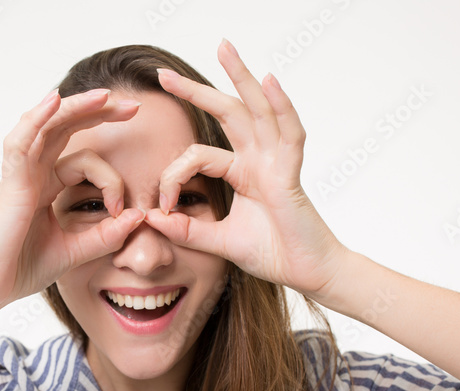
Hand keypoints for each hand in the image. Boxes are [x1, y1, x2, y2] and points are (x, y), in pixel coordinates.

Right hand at [0, 88, 146, 315]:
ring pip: (47, 126)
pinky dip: (37, 119)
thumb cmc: (22, 268)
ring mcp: (20, 174)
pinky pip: (21, 142)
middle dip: (99, 112)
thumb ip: (106, 235)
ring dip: (76, 107)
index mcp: (46, 185)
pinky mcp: (11, 183)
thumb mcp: (76, 250)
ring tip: (105, 96)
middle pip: (66, 128)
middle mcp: (33, 173)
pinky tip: (55, 100)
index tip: (121, 209)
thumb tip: (139, 217)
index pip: (83, 159)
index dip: (111, 178)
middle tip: (133, 106)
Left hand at [143, 38, 349, 299]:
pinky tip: (269, 80)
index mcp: (241, 173)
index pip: (196, 156)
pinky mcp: (290, 173)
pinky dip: (281, 106)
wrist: (307, 273)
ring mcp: (275, 162)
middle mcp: (258, 160)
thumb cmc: (273, 254)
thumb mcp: (220, 243)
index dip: (171, 176)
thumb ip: (188, 231)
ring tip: (224, 48)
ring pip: (255, 110)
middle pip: (226, 114)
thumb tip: (152, 218)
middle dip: (195, 91)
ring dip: (240, 77)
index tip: (159, 206)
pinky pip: (289, 133)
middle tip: (162, 73)